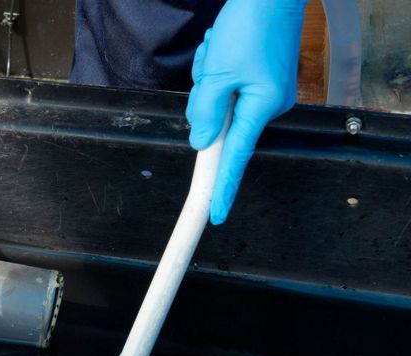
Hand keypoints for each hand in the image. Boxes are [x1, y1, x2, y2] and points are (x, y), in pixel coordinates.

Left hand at [185, 0, 306, 224]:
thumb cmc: (250, 25)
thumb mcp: (218, 73)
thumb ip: (205, 112)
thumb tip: (201, 143)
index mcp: (262, 107)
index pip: (235, 157)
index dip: (222, 187)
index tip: (215, 215)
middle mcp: (268, 104)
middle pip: (218, 123)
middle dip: (205, 96)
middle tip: (213, 64)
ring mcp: (265, 91)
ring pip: (217, 101)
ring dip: (209, 77)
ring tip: (221, 51)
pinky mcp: (260, 78)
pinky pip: (224, 84)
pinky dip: (216, 68)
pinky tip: (223, 47)